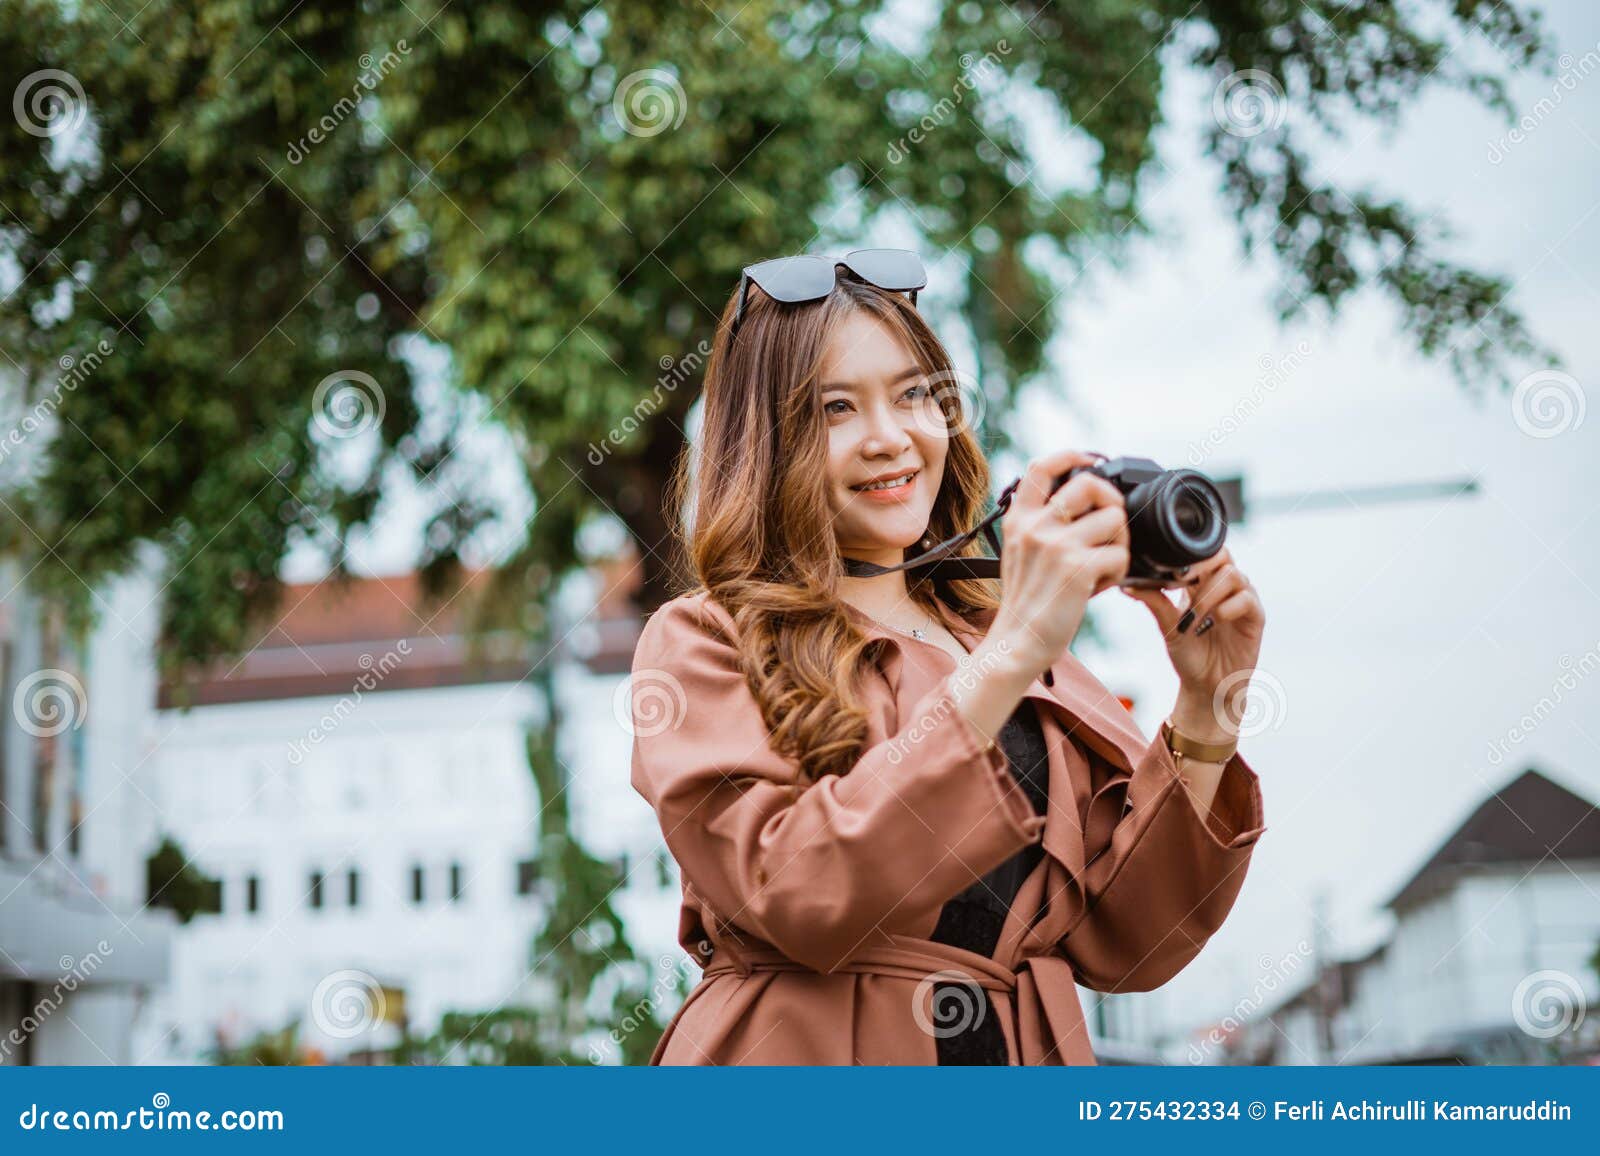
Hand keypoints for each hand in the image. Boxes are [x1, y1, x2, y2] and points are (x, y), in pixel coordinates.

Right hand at [988, 449, 1129, 676]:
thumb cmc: (1026, 601)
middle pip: (1091, 483)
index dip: (1073, 455)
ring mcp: (1056, 545)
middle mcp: (1036, 526)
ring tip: (1103, 565)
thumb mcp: (1020, 551)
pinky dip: (1118, 574)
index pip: (1043, 466)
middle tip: (1110, 527)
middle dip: (1112, 502)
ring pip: (1115, 519)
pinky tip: (1100, 587)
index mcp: (1020, 519)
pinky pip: (1120, 556)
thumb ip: (1040, 524)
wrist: (1018, 641)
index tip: (1093, 462)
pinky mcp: (1077, 568)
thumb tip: (1082, 502)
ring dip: (1120, 544)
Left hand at [1119, 547, 1265, 743]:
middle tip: (1182, 583)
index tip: (1169, 570)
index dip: (1189, 554)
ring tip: (1195, 616)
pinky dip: (1227, 608)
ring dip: (1210, 593)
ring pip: (1233, 575)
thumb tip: (1128, 586)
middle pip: (1223, 554)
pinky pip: (1247, 599)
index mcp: (1204, 583)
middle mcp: (1225, 587)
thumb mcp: (1168, 626)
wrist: (1207, 688)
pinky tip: (1214, 622)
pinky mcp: (1256, 618)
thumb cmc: (1189, 655)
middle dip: (1201, 566)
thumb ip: (1154, 602)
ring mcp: (1242, 600)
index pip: (1204, 551)